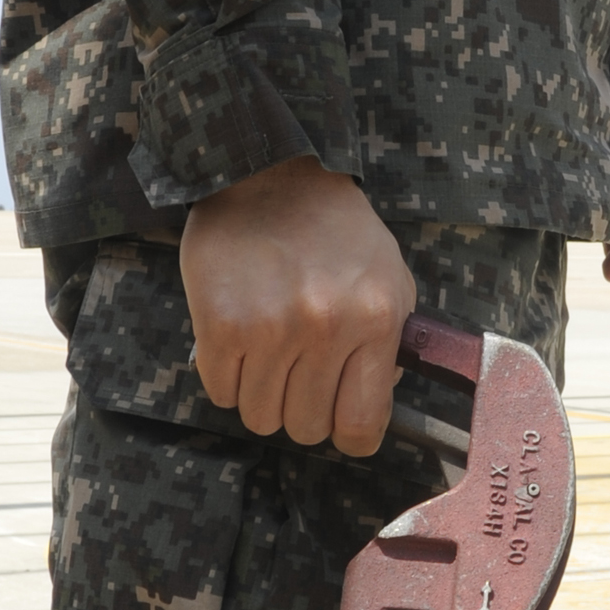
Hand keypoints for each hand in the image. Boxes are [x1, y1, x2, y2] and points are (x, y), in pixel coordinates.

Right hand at [181, 157, 416, 456]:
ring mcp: (270, 327)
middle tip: (299, 371)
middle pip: (306, 428)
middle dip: (303, 409)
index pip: (363, 426)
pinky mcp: (219, 323)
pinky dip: (230, 378)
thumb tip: (370, 405)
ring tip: (269, 353)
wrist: (270, 173)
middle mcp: (326, 328)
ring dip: (263, 395)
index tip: (340, 421)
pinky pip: (222, 392)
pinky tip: (240, 343)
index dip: (350, 436)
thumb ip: (388, 345)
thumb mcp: (389, 277)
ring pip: (260, 417)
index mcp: (376, 319)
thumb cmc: (336, 229)